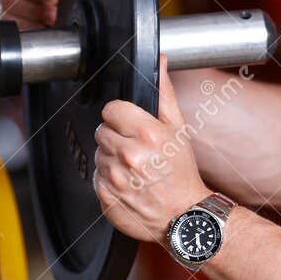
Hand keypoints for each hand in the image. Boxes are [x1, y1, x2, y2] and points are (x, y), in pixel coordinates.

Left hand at [93, 54, 206, 242]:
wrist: (183, 216)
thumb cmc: (182, 174)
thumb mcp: (178, 130)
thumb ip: (164, 94)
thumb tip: (159, 62)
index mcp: (146, 134)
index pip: (111, 110)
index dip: (122, 118)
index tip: (133, 128)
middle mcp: (128, 155)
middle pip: (102, 131)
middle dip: (117, 139)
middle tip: (138, 152)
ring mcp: (115, 178)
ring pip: (98, 154)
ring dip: (112, 160)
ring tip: (135, 170)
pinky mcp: (106, 196)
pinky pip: (97, 178)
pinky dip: (109, 181)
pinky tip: (129, 185)